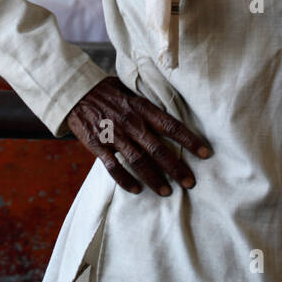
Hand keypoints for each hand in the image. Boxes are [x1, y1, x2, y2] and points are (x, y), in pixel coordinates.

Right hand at [65, 77, 211, 195]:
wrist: (75, 92)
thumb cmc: (108, 91)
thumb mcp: (131, 90)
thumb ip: (149, 104)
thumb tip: (172, 109)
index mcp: (142, 108)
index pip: (171, 125)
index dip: (189, 140)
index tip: (205, 153)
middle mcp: (131, 122)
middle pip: (158, 148)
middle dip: (176, 167)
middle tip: (190, 182)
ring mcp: (114, 135)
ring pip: (138, 161)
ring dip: (154, 178)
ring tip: (167, 192)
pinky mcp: (98, 145)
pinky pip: (114, 167)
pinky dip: (125, 180)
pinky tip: (136, 190)